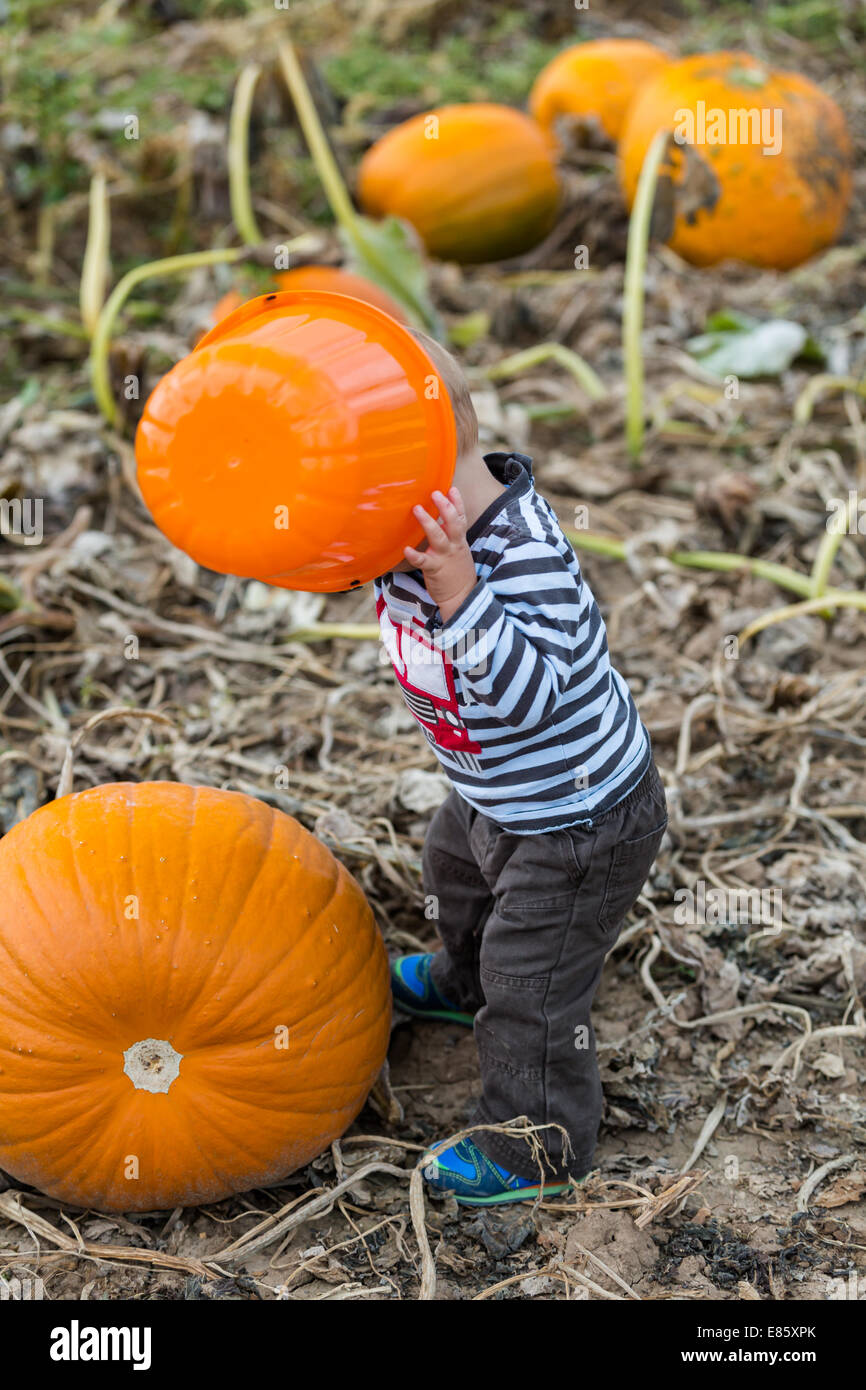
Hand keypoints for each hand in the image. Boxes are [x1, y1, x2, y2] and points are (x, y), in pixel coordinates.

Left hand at [404, 487, 477, 621]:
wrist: (461, 596)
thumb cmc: (456, 570)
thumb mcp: (458, 549)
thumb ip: (450, 534)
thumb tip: (438, 518)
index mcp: (459, 540)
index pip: (461, 517)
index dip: (457, 503)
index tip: (452, 488)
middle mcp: (454, 546)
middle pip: (453, 522)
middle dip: (445, 507)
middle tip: (435, 493)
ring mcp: (444, 557)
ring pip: (438, 537)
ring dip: (428, 522)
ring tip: (417, 509)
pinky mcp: (434, 569)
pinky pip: (423, 561)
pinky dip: (414, 555)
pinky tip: (405, 549)